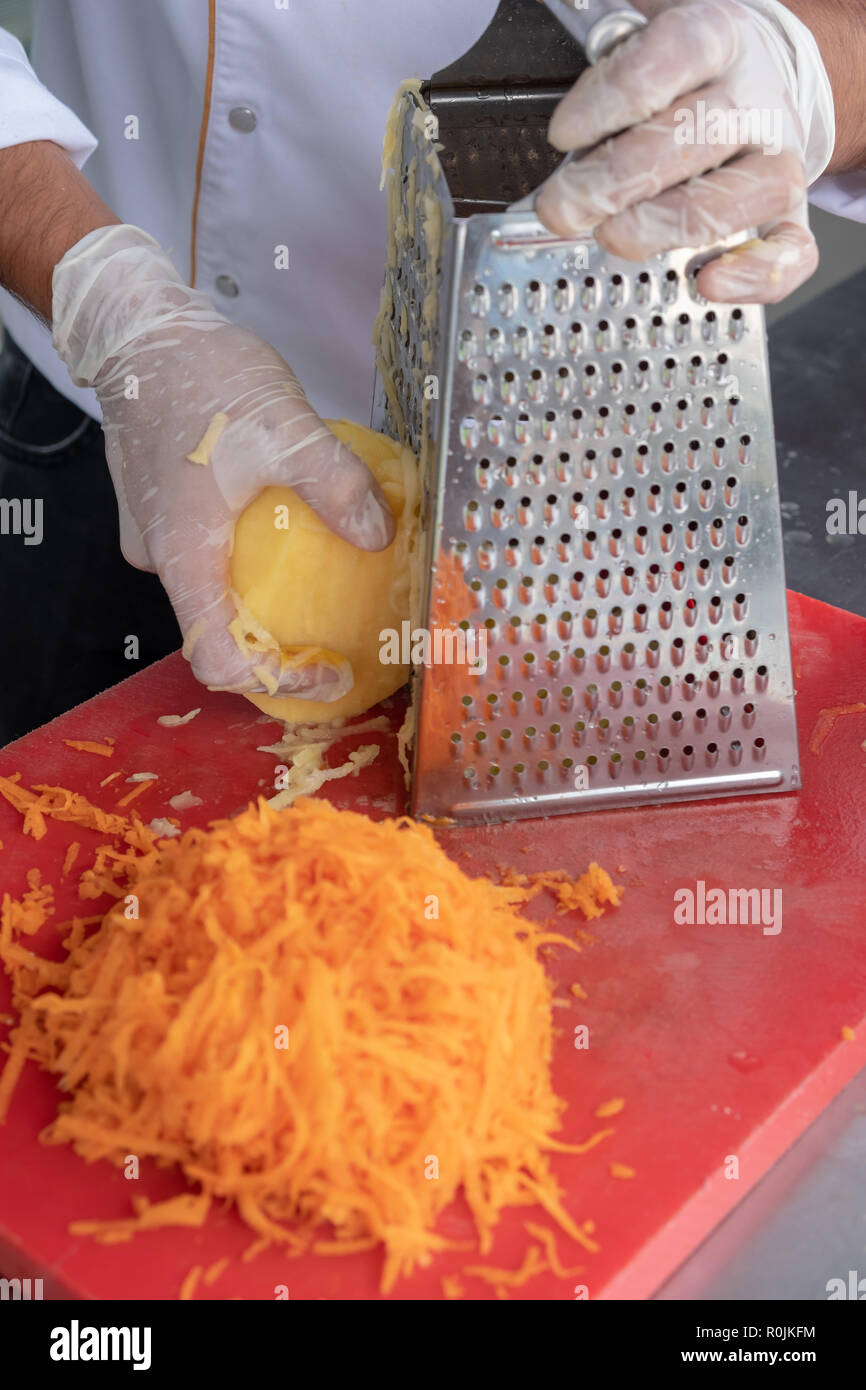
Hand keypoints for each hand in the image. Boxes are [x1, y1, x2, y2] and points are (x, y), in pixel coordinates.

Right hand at [52, 225, 394, 698]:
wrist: (142, 331)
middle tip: (342, 636)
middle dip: (285, 646)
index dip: (275, 679)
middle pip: (223, 632)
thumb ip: (336, 484)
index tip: (327, 670)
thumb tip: (380, 537)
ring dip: (271, 603)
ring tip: (329, 582)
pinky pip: (214, 558)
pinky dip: (256, 564)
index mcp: (183, 555)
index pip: (220, 656)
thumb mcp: (285, 424)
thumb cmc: (200, 375)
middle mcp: (164, 559)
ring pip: (219, 594)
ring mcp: (161, 538)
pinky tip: (297, 536)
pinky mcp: (167, 516)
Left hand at [535, 0, 833, 302]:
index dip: (611, 99)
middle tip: (561, 207)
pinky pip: (793, 249)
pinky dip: (755, 276)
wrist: (766, 82)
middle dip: (611, 182)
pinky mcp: (787, 214)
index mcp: (720, 39)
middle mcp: (755, 98)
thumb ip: (611, 58)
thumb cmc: (689, 73)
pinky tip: (708, 282)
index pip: (672, 56)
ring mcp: (777, 159)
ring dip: (659, 227)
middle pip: (692, 136)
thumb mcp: (649, 36)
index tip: (563, 135)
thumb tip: (563, 89)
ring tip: (608, 235)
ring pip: (731, 200)